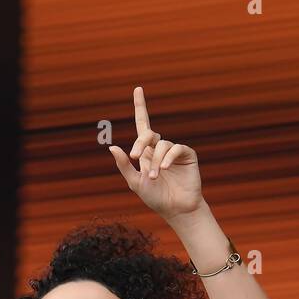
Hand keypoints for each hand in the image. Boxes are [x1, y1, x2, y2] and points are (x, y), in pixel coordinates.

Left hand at [108, 86, 203, 220]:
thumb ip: (124, 165)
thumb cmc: (155, 198)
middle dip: (140, 142)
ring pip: (161, 144)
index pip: (142, 124)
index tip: (137, 89)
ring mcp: (174, 151)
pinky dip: (168, 157)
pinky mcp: (187, 155)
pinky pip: (176, 148)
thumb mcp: (134, 182)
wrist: (176, 209)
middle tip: (136, 157)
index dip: (140, 106)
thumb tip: (111, 147)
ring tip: (155, 176)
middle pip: (148, 133)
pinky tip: (164, 169)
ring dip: (155, 161)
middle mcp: (160, 148)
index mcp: (146, 152)